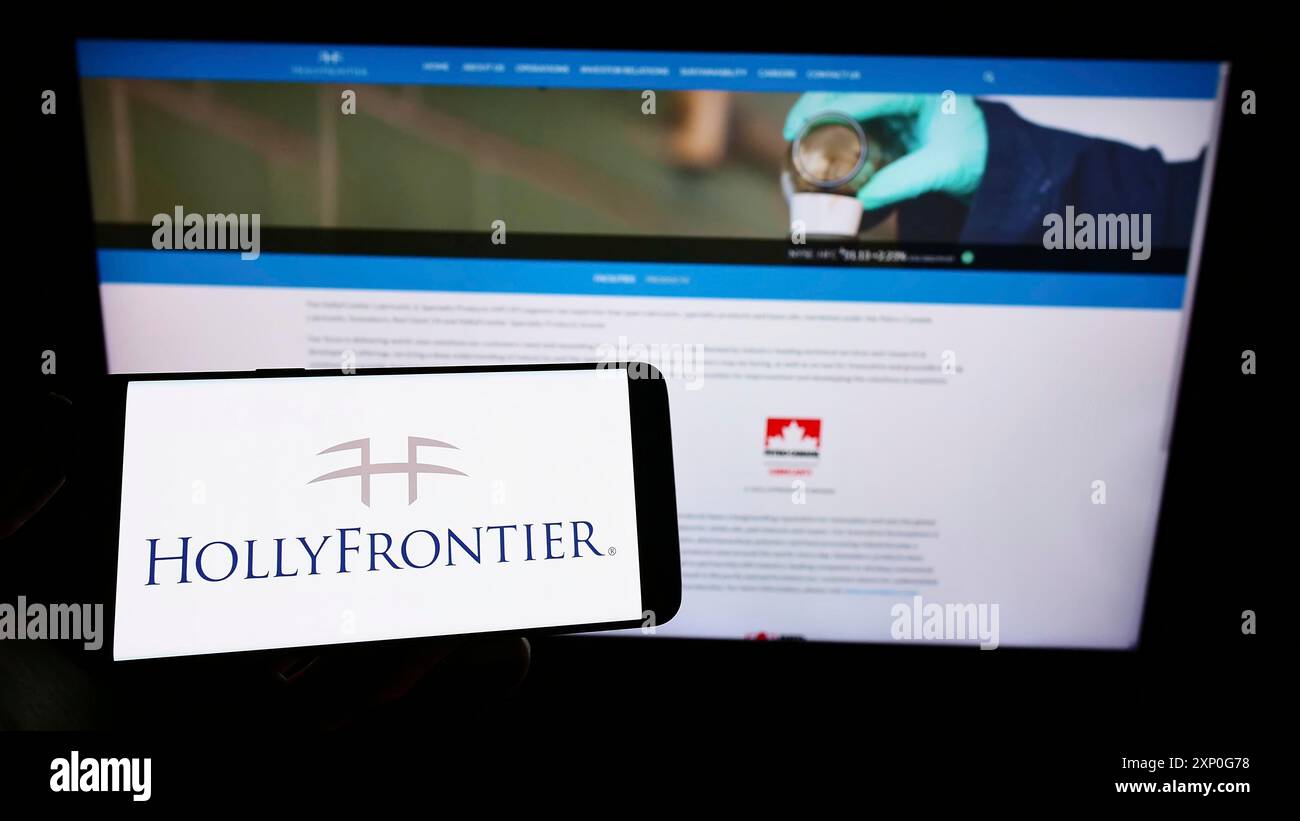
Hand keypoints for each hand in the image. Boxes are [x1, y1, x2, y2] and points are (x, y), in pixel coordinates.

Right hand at [783, 92, 987, 210]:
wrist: (991, 163)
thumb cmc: (976, 158)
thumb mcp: (943, 169)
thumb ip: (903, 182)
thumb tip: (863, 199)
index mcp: (920, 91)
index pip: (866, 95)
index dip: (830, 109)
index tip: (803, 126)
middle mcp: (905, 90)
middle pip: (851, 89)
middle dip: (817, 105)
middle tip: (792, 131)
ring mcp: (896, 104)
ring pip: (848, 99)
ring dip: (820, 115)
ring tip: (797, 136)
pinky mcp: (890, 118)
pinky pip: (854, 116)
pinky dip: (832, 127)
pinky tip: (815, 141)